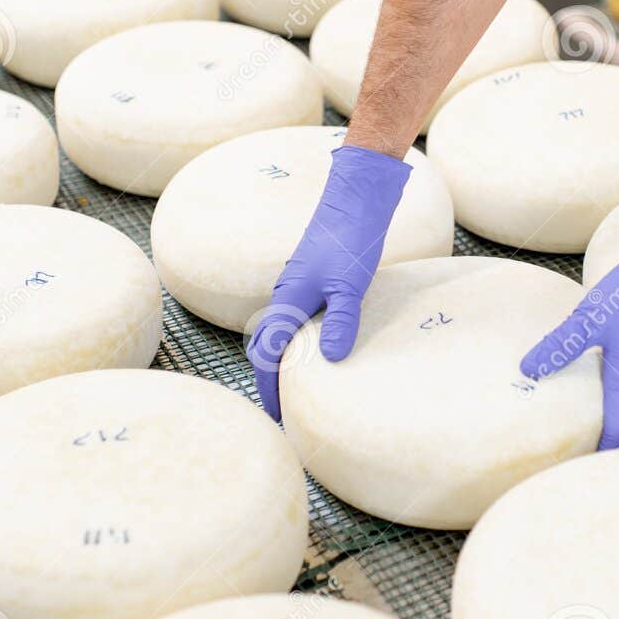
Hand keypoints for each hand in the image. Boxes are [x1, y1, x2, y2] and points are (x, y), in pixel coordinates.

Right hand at [246, 144, 411, 420]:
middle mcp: (286, 296)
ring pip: (279, 331)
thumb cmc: (351, 241)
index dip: (270, 387)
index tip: (280, 416)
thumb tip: (331, 359)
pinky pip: (294, 319)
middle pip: (265, 346)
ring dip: (281, 360)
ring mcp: (297, 287)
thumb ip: (340, 322)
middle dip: (270, 378)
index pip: (267, 354)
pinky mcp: (311, 280)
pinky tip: (316, 348)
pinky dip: (296, 341)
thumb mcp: (350, 286)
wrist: (353, 202)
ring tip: (297, 387)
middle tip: (283, 409)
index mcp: (289, 301)